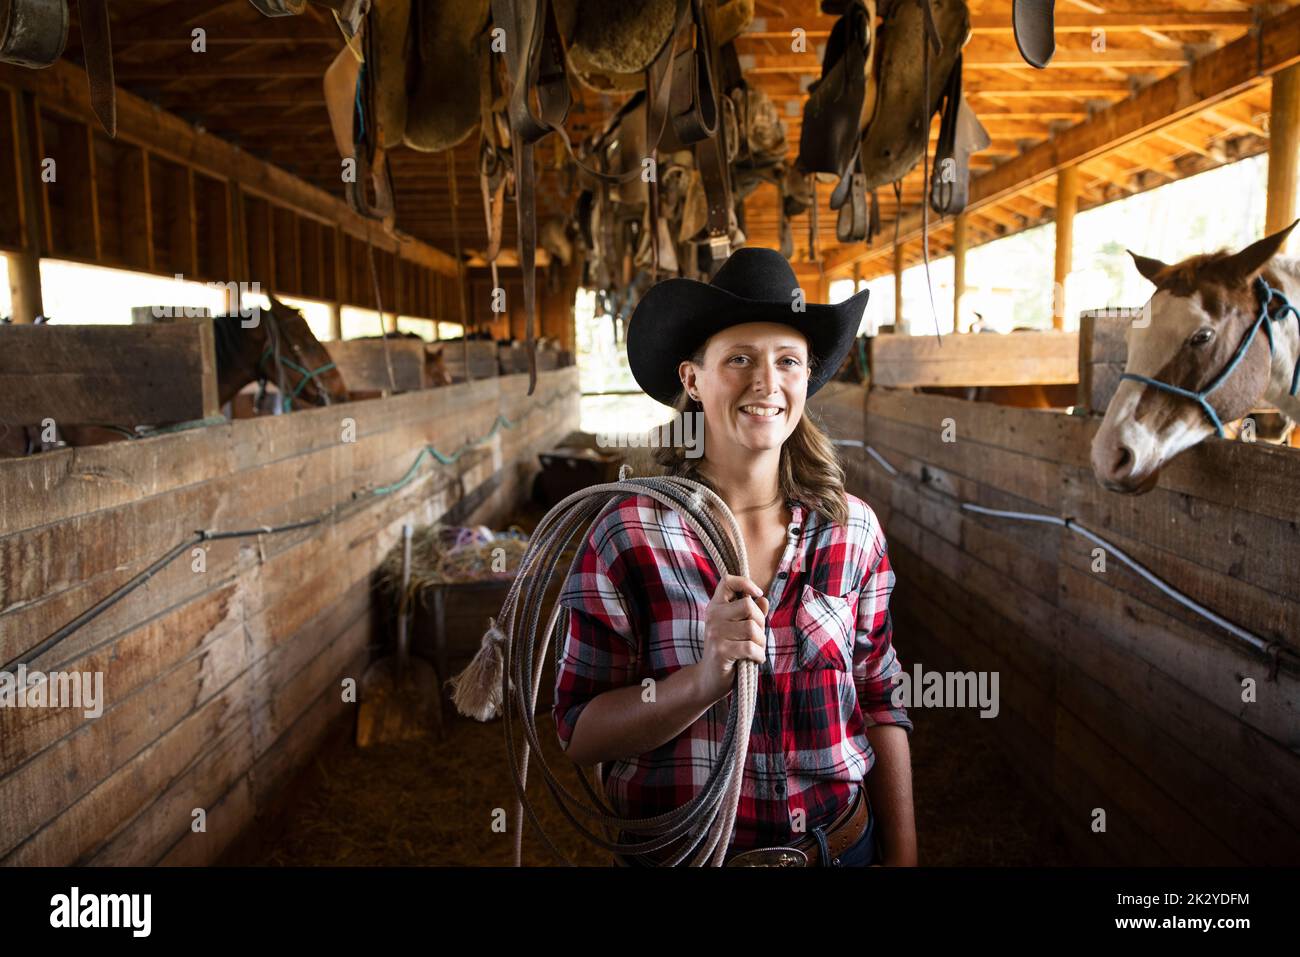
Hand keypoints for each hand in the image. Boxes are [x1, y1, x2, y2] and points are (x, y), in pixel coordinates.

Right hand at [694, 574, 768, 703]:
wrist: (708, 679)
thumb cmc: (728, 651)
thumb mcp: (739, 629)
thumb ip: (751, 613)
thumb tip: (763, 599)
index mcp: (716, 606)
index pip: (727, 581)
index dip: (745, 583)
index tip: (757, 594)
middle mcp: (713, 616)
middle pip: (748, 606)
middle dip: (761, 622)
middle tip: (758, 636)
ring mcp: (715, 633)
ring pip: (752, 628)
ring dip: (761, 642)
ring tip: (756, 650)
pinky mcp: (721, 651)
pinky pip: (750, 647)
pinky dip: (759, 655)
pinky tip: (755, 660)